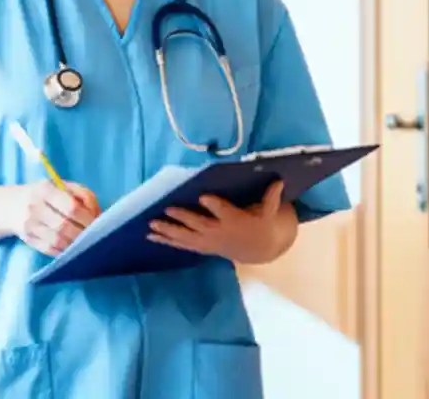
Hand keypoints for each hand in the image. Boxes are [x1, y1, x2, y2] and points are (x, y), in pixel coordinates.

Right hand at [9, 180, 100, 256]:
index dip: (88, 218)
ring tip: (86, 243)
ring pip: (57, 241)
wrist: (10, 205)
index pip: (71, 207)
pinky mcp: (28, 240)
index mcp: (44, 189)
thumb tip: (99, 215)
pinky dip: (65, 250)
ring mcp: (29, 225)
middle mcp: (34, 207)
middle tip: (95, 237)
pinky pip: (50, 249)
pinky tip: (72, 247)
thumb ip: (83, 195)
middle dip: (83, 234)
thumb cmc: (44, 194)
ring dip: (75, 244)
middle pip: (64, 226)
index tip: (99, 223)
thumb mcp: (61, 186)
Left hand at [147, 180, 298, 264]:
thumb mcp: (270, 212)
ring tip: (151, 224)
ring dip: (168, 231)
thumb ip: (271, 197)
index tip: (204, 197)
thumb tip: (279, 180)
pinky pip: (181, 244)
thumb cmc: (260, 224)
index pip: (224, 211)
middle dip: (184, 218)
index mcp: (235, 220)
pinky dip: (166, 240)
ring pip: (186, 236)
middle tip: (168, 209)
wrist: (258, 249)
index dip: (215, 205)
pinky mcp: (201, 246)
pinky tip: (150, 235)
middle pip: (199, 224)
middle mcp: (219, 232)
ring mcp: (208, 241)